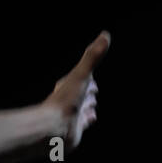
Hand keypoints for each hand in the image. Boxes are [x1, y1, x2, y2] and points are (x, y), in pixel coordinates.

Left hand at [44, 32, 109, 149]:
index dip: (89, 75)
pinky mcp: (76, 127)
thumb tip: (105, 35)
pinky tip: (90, 118)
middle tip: (92, 89)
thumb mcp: (82, 74)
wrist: (55, 127)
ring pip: (85, 106)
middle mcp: (71, 97)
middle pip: (85, 92)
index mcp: (71, 83)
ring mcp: (73, 112)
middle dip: (90, 91)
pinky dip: (89, 118)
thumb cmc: (66, 99)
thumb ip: (93, 56)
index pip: (84, 76)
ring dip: (90, 104)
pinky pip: (85, 121)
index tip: (91, 72)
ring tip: (90, 105)